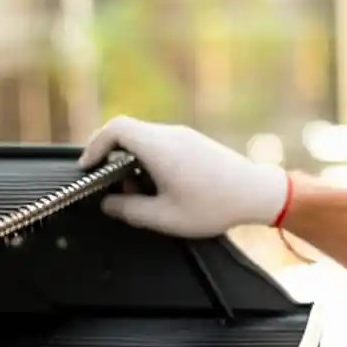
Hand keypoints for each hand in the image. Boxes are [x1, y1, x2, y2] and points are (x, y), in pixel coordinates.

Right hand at [77, 116, 288, 237]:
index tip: (88, 168)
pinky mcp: (195, 143)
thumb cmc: (214, 205)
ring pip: (145, 141)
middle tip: (117, 189)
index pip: (114, 129)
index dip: (94, 146)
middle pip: (128, 134)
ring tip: (144, 194)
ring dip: (135, 164)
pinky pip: (162, 145)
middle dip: (114, 161)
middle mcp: (170, 134)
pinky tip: (164, 189)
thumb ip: (129, 210)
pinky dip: (152, 163)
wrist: (258, 193)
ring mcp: (185, 136)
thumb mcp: (164, 217)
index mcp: (158, 146)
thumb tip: (108, 203)